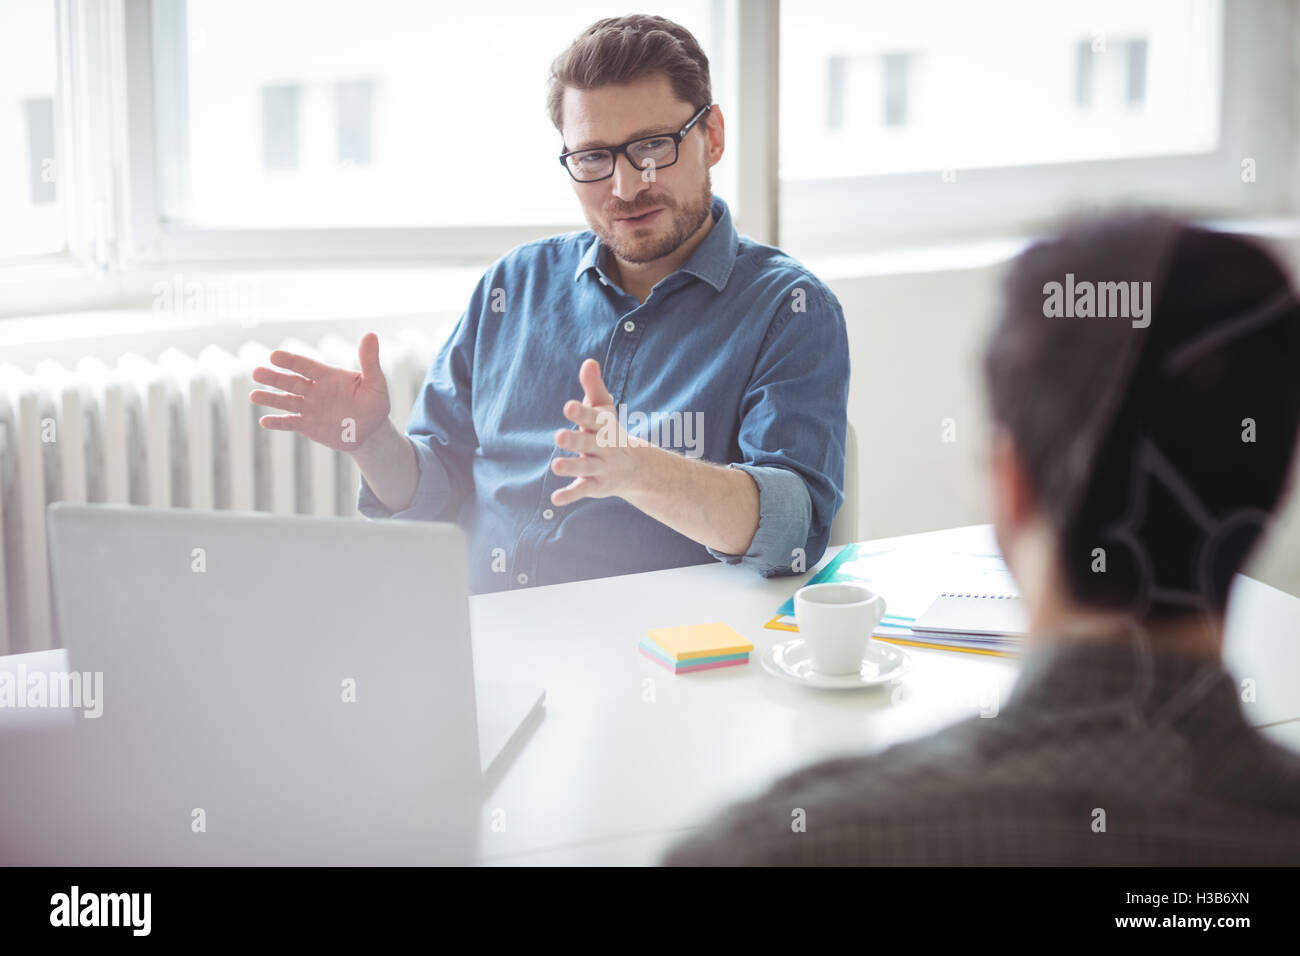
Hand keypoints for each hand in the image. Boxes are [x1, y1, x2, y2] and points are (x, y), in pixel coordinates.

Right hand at [250, 332, 390, 452]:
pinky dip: (278, 423)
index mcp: (328, 376)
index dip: (291, 361)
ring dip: (270, 399)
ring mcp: (309, 408)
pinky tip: (264, 421)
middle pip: (291, 382)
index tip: (274, 356)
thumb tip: (371, 334)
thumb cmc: (374, 403)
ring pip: (286, 402)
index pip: (307, 366)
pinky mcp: (308, 426)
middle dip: (274, 378)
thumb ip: (370, 362)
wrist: (371, 431)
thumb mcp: (376, 383)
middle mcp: (314, 390)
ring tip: (253, 396)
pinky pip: (290, 423)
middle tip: (256, 372)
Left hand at [550, 358, 649, 505]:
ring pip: (584, 468)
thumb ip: (594, 387)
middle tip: (558, 436)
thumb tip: (588, 361)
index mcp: (604, 427)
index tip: (568, 407)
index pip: (593, 419)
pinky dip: (569, 496)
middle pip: (588, 444)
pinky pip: (581, 490)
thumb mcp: (604, 408)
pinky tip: (554, 499)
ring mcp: (600, 468)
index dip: (581, 414)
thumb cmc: (610, 431)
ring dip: (571, 467)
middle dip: (574, 441)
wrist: (636, 467)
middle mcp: (603, 448)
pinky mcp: (594, 485)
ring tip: (555, 466)